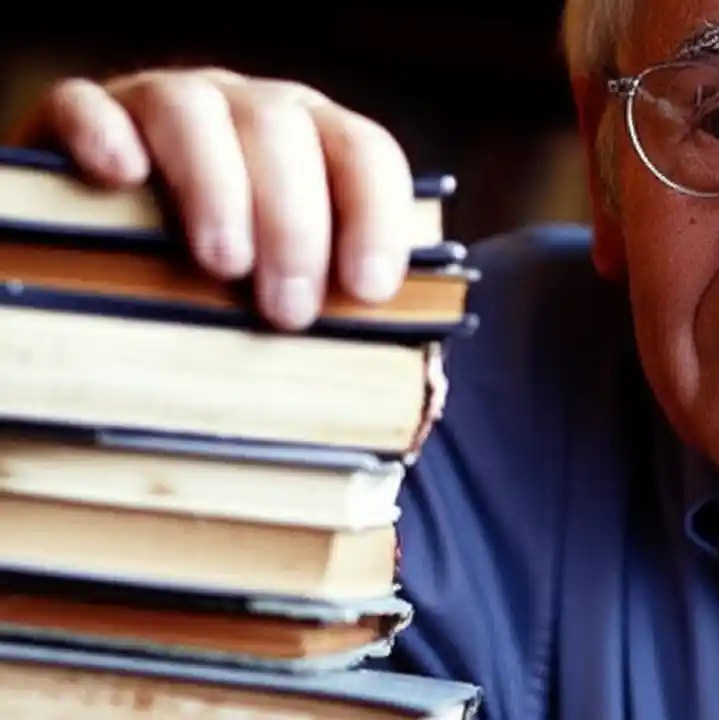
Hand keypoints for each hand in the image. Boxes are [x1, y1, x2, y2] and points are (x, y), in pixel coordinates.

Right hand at [11, 67, 416, 329]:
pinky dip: (104, 132)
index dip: (375, 217)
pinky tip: (119, 176)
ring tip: (224, 265)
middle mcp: (244, 107)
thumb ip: (322, 304)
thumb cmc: (221, 284)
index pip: (365, 153)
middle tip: (289, 311)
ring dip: (216, 187)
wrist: (101, 254)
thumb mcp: (278, 290)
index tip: (368, 290)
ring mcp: (161, 102)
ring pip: (193, 111)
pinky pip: (86, 104)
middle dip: (294, 222)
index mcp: (313, 141)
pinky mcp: (80, 116)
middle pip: (282, 130)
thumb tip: (372, 373)